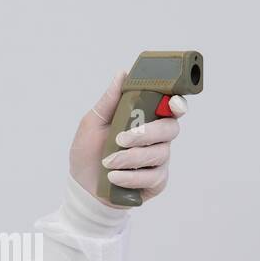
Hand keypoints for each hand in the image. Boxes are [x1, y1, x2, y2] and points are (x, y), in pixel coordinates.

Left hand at [68, 69, 188, 207]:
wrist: (82, 186)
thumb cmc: (89, 152)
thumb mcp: (93, 123)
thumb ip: (110, 101)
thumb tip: (122, 74)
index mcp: (146, 119)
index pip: (171, 108)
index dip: (177, 104)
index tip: (172, 104)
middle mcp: (157, 138)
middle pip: (170, 129)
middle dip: (146, 133)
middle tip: (120, 139)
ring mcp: (158, 160)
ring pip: (159, 154)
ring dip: (131, 158)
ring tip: (108, 162)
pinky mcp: (156, 181)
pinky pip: (153, 177)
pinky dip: (131, 177)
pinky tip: (114, 177)